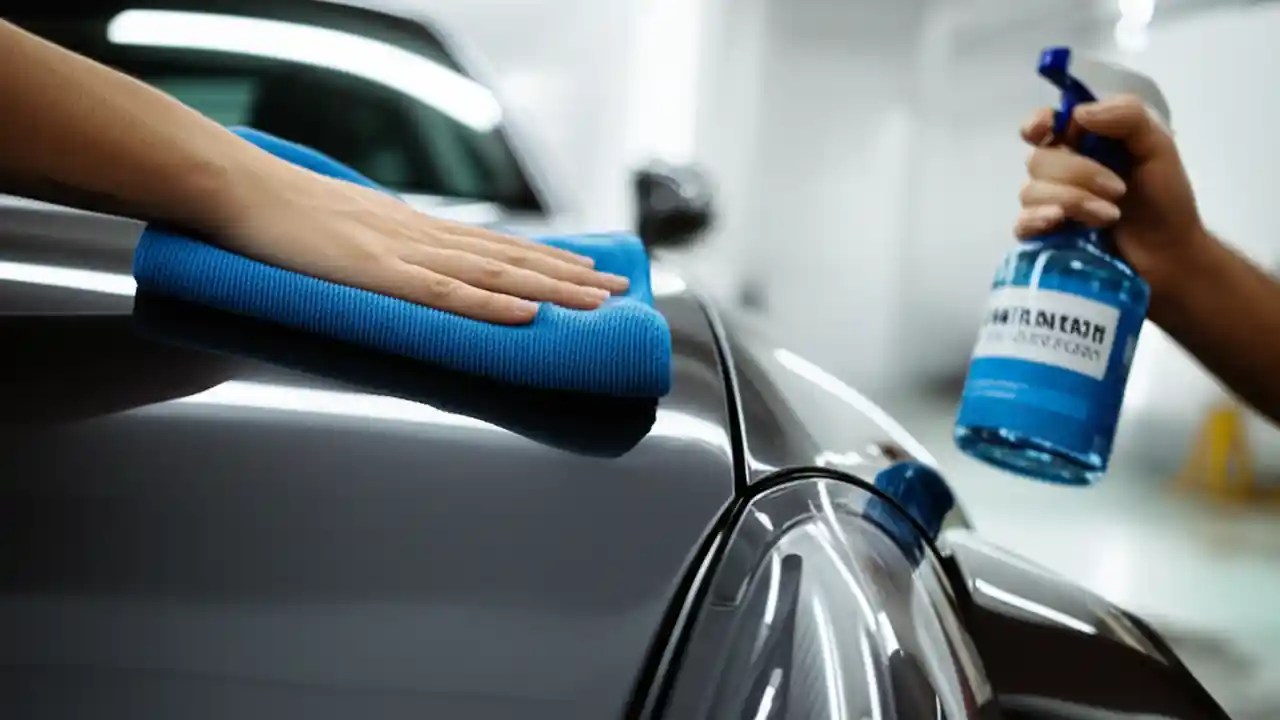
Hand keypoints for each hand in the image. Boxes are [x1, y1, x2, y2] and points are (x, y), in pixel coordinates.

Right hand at [204, 158, 629, 324]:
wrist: (237, 187)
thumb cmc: (280, 214)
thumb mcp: (344, 233)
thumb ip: (380, 254)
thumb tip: (403, 275)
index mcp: (413, 230)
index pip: (495, 247)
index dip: (546, 261)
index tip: (587, 272)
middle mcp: (421, 237)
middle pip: (511, 258)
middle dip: (570, 277)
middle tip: (620, 289)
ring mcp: (402, 253)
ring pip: (493, 273)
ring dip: (551, 289)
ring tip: (598, 302)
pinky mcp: (377, 272)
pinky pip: (444, 293)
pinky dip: (490, 305)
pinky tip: (528, 313)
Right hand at [1016, 95, 1211, 299]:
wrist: (1170, 254)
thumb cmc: (1165, 199)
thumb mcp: (1157, 146)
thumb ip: (1127, 116)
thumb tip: (1078, 114)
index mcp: (1084, 143)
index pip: (1043, 124)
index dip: (1037, 123)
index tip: (1047, 130)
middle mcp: (1061, 170)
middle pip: (1039, 159)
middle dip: (1079, 173)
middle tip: (1119, 190)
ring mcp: (1050, 204)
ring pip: (1031, 191)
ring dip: (1073, 200)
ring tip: (1109, 216)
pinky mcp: (1045, 237)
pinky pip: (1022, 223)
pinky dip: (1038, 219)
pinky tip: (1060, 223)